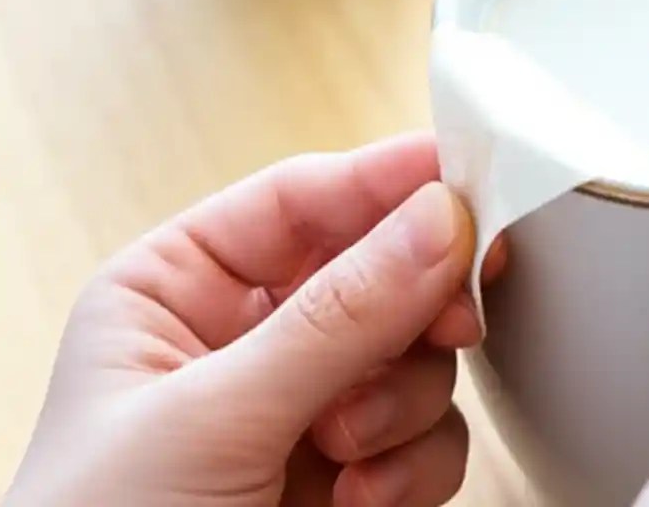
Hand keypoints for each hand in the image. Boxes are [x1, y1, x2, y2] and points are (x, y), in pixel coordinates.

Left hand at [7, 133, 504, 506]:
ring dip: (403, 404)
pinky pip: (432, 436)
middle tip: (450, 318)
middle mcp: (251, 338)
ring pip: (421, 357)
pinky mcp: (355, 473)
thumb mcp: (209, 417)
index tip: (467, 174)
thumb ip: (334, 319)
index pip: (304, 199)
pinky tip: (359, 496)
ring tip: (346, 449)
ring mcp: (308, 407)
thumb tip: (436, 223)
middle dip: (413, 308)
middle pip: (383, 271)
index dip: (387, 180)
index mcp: (181, 289)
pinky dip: (413, 467)